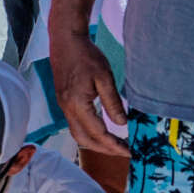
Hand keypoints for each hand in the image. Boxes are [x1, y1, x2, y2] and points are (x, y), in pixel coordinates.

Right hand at [49, 25, 128, 162]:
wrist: (65, 40)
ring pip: (78, 133)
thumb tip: (122, 123)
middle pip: (83, 139)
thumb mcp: (104, 77)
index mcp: (77, 104)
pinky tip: (103, 129)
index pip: (97, 133)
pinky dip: (90, 132)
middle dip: (104, 149)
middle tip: (124, 152)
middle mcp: (67, 108)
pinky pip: (75, 123)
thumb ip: (113, 102)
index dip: (114, 145)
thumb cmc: (85, 55)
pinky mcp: (64, 101)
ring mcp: (63, 105)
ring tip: (115, 143)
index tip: (130, 151)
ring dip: (96, 142)